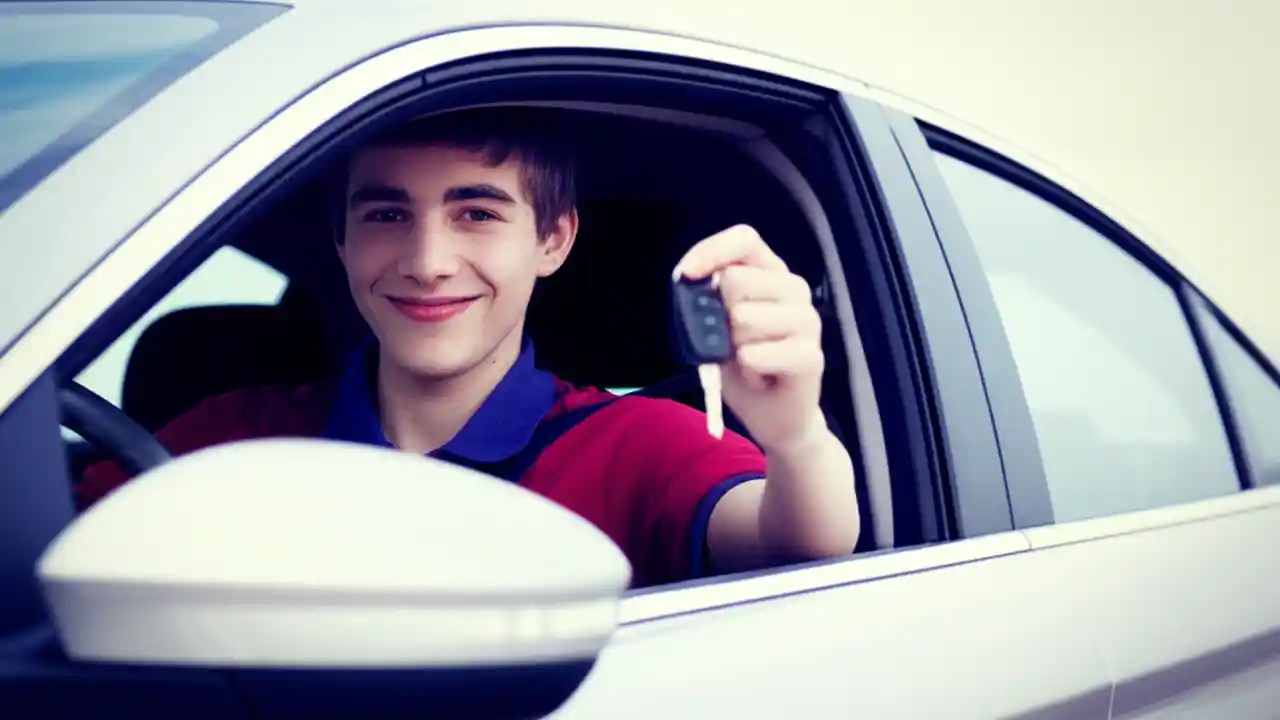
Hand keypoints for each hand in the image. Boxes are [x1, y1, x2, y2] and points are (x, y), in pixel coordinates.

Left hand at [674, 225, 825, 454]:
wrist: (776, 417)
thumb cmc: (745, 365)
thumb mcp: (716, 326)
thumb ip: (707, 298)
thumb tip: (689, 280)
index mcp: (772, 273)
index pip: (745, 239)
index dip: (712, 251)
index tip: (686, 275)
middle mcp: (794, 289)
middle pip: (737, 280)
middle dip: (719, 316)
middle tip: (732, 341)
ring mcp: (808, 322)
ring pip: (744, 318)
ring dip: (733, 348)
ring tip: (749, 361)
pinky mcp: (810, 356)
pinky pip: (754, 354)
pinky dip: (746, 371)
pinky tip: (761, 378)